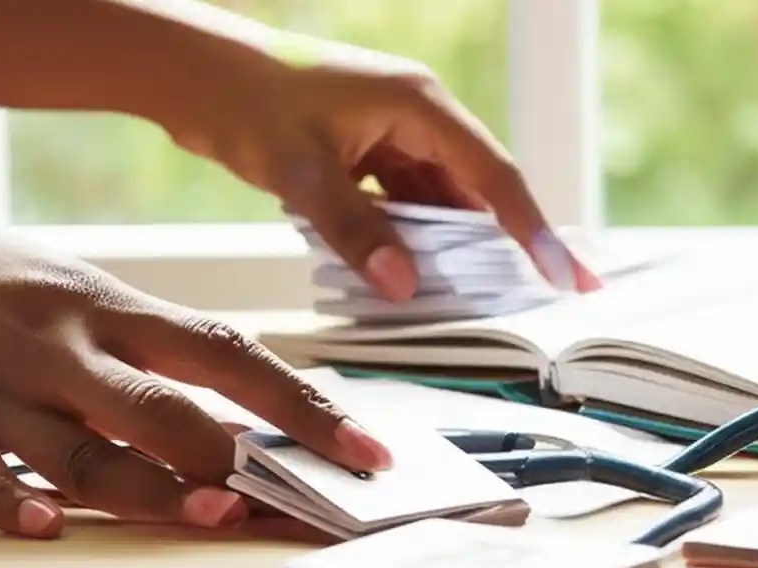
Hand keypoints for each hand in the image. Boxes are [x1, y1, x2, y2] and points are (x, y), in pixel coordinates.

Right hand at [0, 202, 391, 538]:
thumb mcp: (76, 296)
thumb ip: (146, 358)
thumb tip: (233, 423)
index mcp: (111, 309)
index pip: (228, 353)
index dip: (303, 404)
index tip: (362, 447)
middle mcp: (64, 347)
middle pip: (163, 405)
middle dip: (232, 454)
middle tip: (287, 495)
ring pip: (82, 450)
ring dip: (149, 487)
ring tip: (209, 512)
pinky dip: (10, 501)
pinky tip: (47, 524)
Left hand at [149, 17, 603, 300]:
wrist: (190, 72)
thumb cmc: (245, 100)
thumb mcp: (303, 172)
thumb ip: (356, 231)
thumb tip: (405, 285)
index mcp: (420, 105)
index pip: (496, 177)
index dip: (534, 232)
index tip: (567, 277)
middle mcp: (416, 116)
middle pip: (474, 193)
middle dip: (494, 249)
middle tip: (523, 304)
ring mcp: (389, 134)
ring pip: (436, 203)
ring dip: (443, 250)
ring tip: (460, 303)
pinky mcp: (363, 152)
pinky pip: (401, 204)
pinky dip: (404, 240)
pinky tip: (401, 277)